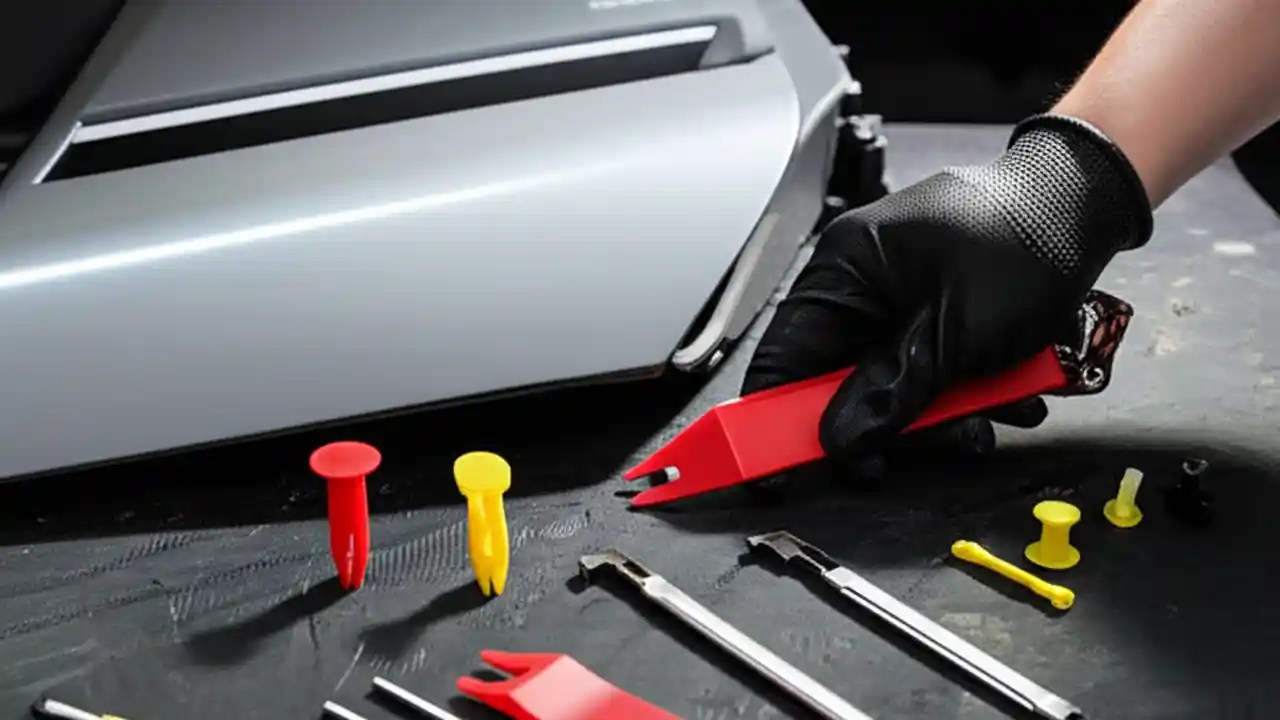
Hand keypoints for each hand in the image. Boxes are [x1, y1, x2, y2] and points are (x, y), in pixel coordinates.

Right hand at [743, 115, 1151, 483]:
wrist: (1090, 205)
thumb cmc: (1027, 237)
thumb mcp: (957, 333)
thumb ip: (893, 392)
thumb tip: (844, 438)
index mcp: (846, 267)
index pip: (784, 354)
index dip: (775, 417)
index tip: (774, 469)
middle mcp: (863, 282)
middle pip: (839, 380)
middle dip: (881, 423)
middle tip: (904, 455)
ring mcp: (899, 299)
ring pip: (890, 384)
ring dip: (936, 414)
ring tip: (983, 416)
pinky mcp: (933, 315)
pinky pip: (926, 372)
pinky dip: (960, 394)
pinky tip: (1001, 394)